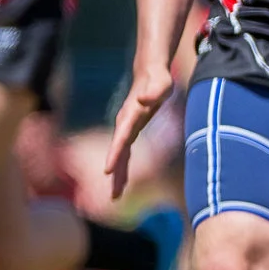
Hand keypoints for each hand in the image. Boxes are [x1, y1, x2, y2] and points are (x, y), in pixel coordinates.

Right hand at [103, 56, 174, 194]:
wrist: (149, 73)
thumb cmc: (158, 79)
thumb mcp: (161, 83)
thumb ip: (154, 91)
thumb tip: (144, 100)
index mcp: (130, 116)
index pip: (121, 138)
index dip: (115, 154)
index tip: (107, 170)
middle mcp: (124, 124)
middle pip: (118, 152)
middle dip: (116, 173)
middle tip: (114, 195)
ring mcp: (126, 128)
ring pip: (120, 155)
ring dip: (118, 176)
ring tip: (116, 196)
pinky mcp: (131, 131)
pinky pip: (125, 152)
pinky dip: (123, 167)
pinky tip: (123, 182)